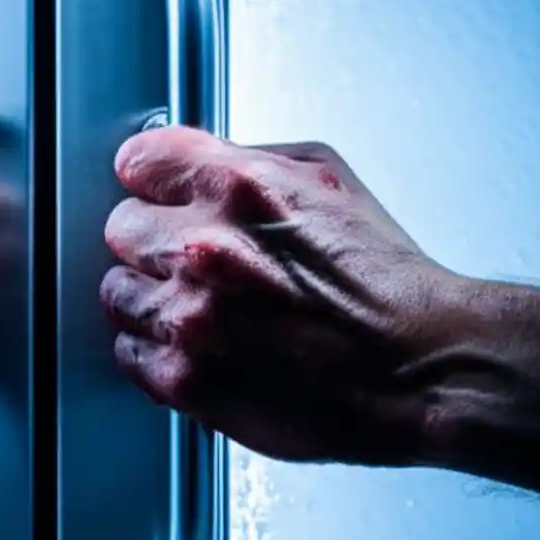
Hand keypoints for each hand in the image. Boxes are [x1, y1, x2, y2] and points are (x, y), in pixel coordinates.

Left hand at [100, 126, 457, 465]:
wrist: (422, 367)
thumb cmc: (385, 281)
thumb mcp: (327, 180)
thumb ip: (247, 162)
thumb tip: (194, 164)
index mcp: (238, 187)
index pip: (138, 160)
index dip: (153, 181)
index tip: (160, 194)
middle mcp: (205, 247)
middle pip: (120, 228)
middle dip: (152, 241)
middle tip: (192, 259)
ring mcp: (189, 316)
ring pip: (116, 292)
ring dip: (149, 298)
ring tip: (204, 309)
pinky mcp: (184, 378)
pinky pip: (128, 352)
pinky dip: (153, 351)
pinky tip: (200, 346)